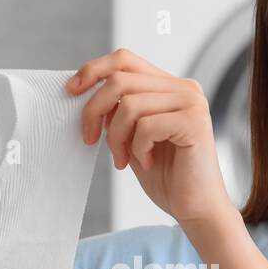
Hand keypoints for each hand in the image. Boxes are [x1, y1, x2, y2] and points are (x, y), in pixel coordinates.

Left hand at [66, 48, 233, 229]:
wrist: (196, 209)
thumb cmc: (165, 177)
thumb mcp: (131, 138)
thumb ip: (117, 112)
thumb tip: (84, 91)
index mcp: (169, 86)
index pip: (125, 60)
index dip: (93, 70)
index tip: (71, 91)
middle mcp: (184, 88)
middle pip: (120, 80)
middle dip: (94, 111)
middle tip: (90, 140)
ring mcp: (191, 103)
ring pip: (130, 105)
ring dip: (116, 137)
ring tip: (123, 159)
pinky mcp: (194, 122)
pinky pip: (146, 126)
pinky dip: (137, 149)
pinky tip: (148, 164)